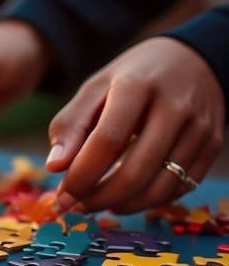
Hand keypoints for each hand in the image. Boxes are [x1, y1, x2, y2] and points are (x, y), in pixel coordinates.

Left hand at [47, 37, 224, 213]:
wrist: (192, 60)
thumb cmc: (132, 78)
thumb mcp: (95, 88)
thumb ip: (71, 125)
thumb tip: (54, 167)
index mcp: (137, 86)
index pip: (107, 141)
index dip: (82, 175)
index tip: (61, 195)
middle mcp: (174, 107)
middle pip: (135, 171)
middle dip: (99, 197)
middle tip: (75, 205)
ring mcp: (199, 128)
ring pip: (159, 187)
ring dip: (121, 205)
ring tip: (95, 203)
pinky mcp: (212, 145)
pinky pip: (179, 188)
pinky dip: (147, 202)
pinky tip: (123, 198)